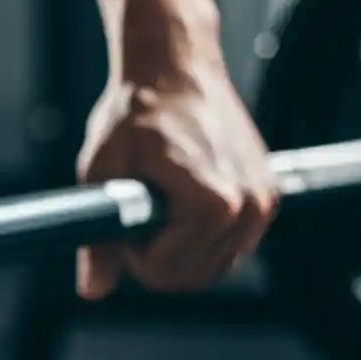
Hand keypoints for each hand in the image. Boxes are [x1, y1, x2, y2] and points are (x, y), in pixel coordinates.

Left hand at [76, 60, 277, 298]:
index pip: (165, 275)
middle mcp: (251, 208)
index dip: (132, 253)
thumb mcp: (102, 172)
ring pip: (211, 267)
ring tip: (162, 198)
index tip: (126, 211)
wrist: (175, 68)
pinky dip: (201, 236)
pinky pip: (228, 246)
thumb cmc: (137, 111)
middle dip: (157, 255)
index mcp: (214, 204)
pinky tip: (184, 197)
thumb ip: (98, 238)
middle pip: (192, 279)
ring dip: (180, 247)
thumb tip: (92, 291)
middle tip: (141, 205)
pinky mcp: (268, 198)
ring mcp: (264, 204)